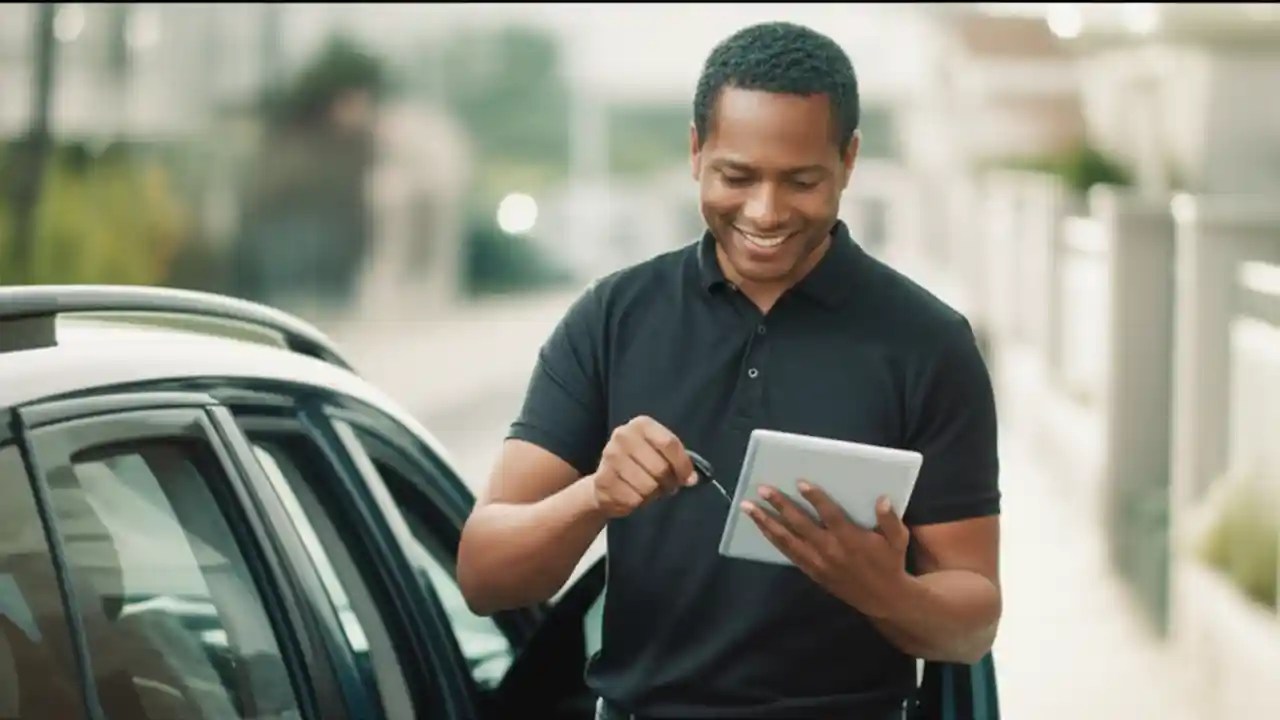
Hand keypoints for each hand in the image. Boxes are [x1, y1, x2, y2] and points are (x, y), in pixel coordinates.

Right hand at [591, 415, 696, 518]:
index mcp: (641, 424)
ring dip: (653, 494)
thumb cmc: (641, 465)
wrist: (606, 481)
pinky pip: (633, 499)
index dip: (683, 465)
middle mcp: (623, 436)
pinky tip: (632, 495)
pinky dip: (638, 502)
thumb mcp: (660, 454)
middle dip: (668, 483)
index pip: (669, 443)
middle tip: (665, 486)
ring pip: (648, 486)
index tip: (689, 478)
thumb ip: (678, 462)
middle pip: (660, 468)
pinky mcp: (601, 480)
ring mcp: (609, 457)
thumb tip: (691, 479)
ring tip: (647, 489)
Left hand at [743, 481, 912, 617]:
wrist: (883, 599)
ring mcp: (818, 562)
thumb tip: (882, 499)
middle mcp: (830, 550)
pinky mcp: (812, 571)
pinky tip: (762, 528)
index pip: (829, 515)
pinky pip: (788, 554)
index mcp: (851, 539)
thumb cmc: (890, 563)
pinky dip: (774, 540)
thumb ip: (890, 519)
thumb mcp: (898, 540)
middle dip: (780, 506)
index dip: (815, 498)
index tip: (800, 482)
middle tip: (763, 489)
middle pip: (800, 525)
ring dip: (766, 523)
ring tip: (748, 508)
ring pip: (787, 540)